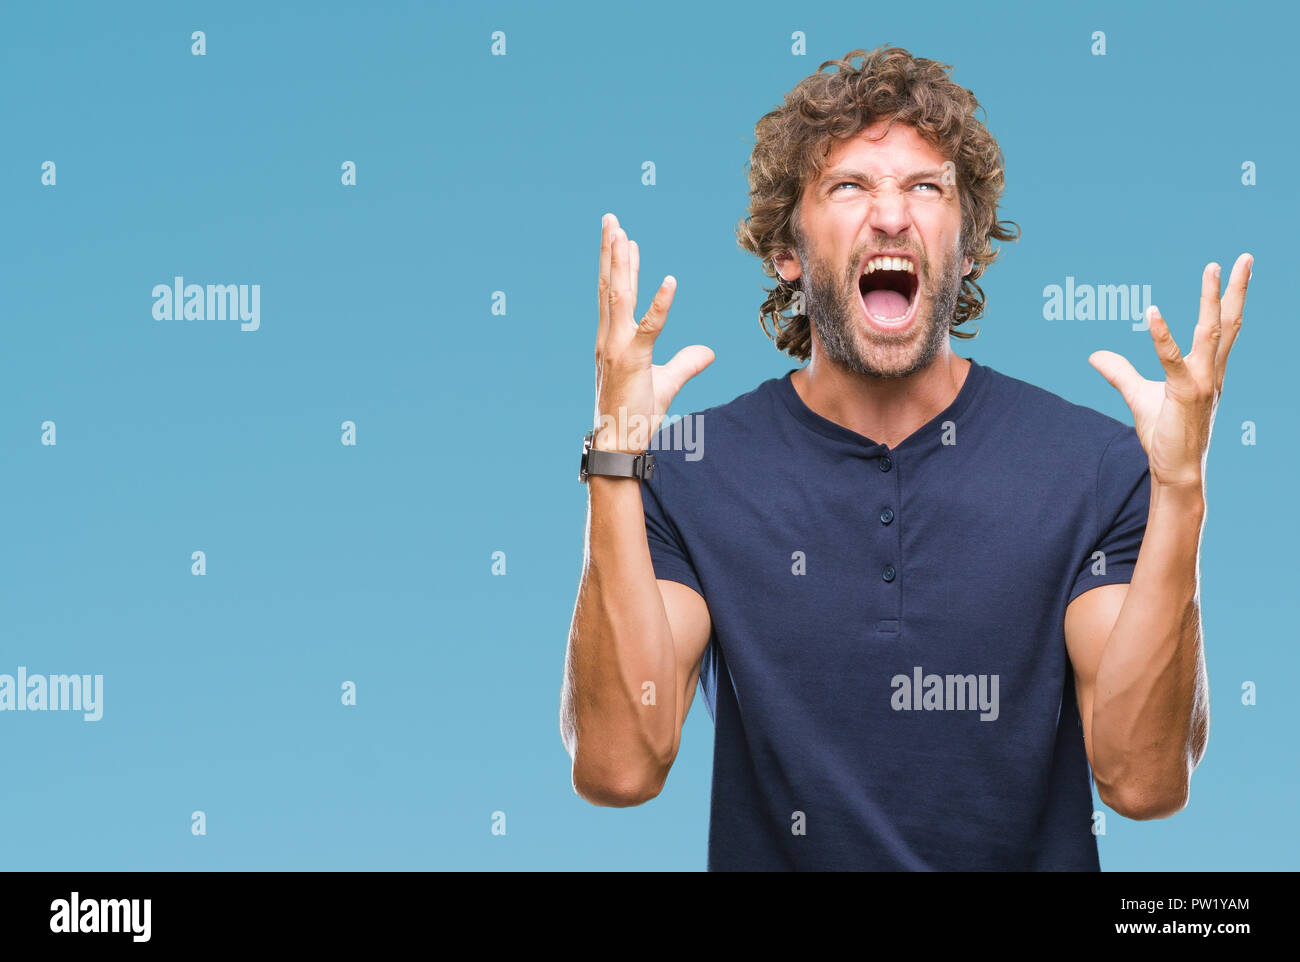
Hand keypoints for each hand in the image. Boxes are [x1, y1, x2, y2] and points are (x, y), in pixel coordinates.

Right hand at [594, 212, 713, 453]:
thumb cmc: (636, 414)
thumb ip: (687, 363)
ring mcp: (616, 348)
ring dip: (621, 263)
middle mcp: (608, 338)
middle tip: (611, 220)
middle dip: (611, 251)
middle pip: (609, 286)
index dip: (618, 265)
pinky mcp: (632, 360)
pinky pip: (649, 327)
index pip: (613, 295)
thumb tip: (708, 351)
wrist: (619, 441)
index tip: (622, 238)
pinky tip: (670, 281)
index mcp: (610, 340)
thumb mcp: (667, 383)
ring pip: (618, 296)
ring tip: (623, 234)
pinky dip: (660, 304)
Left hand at [1088, 253, 1252, 487]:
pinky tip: (1152, 311)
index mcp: (1208, 370)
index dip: (1228, 299)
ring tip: (1213, 267)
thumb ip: (1119, 372)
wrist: (1175, 469)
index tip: (1234, 271)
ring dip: (1212, 298)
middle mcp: (1212, 372)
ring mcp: (1202, 382)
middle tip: (1244, 256)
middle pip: (1228, 322)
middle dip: (1237, 289)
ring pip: (1211, 331)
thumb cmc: (1163, 435)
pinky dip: (1161, 335)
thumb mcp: (1138, 396)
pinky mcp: (1184, 393)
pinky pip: (1172, 359)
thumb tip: (1095, 355)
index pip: (1223, 328)